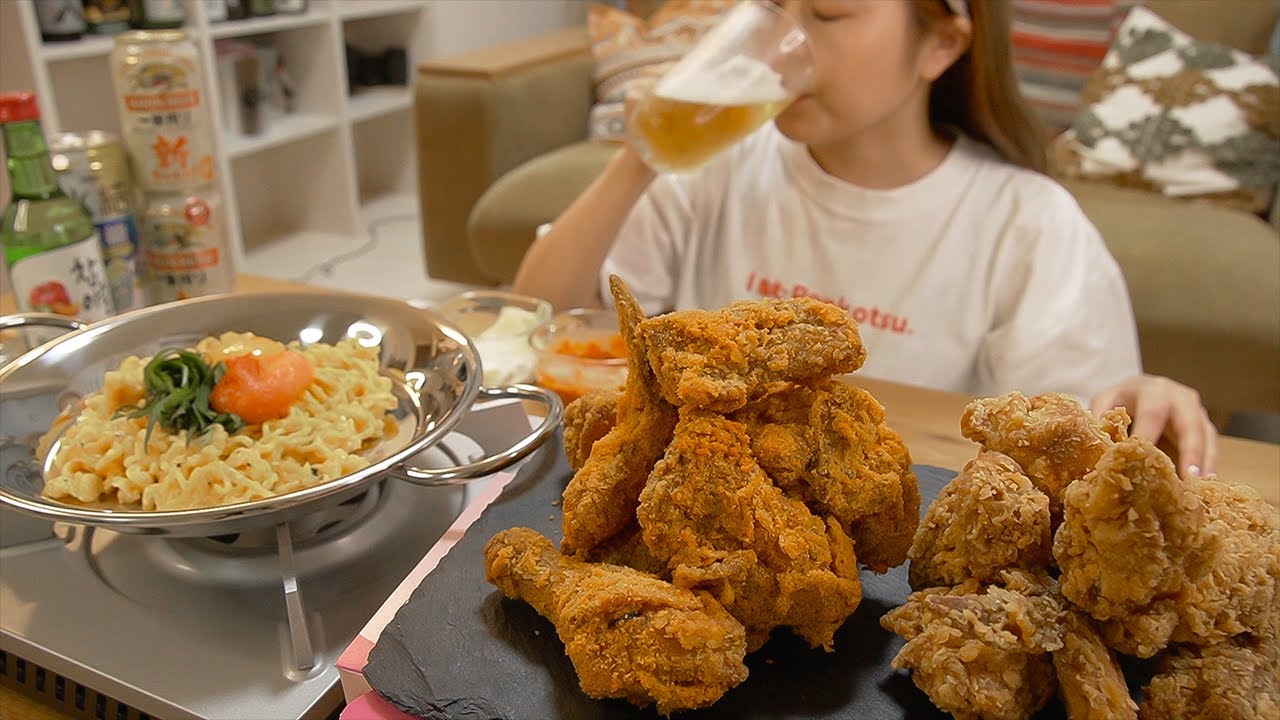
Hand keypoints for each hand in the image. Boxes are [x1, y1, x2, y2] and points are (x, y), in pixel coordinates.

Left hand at [1090, 374, 1218, 477]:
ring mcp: (1194, 409)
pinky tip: (1206, 483)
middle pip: (1187, 423)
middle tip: (1189, 477)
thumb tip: (1098, 451)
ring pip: (1205, 433)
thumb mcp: (1105, 404)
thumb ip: (1100, 422)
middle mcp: (1177, 396)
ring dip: (1204, 460)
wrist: (1137, 389)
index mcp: (1149, 390)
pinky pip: (1212, 442)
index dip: (1150, 438)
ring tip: (1201, 485)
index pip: (1151, 414)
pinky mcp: (1204, 423)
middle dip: (1190, 450)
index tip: (1147, 462)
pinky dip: (1210, 462)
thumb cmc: (1119, 401)